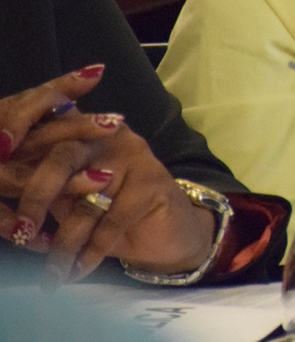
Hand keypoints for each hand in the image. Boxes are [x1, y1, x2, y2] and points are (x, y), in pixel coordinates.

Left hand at [0, 68, 217, 285]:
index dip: (18, 140)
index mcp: (81, 132)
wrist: (166, 233)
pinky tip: (78, 270)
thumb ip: (42, 195)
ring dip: (64, 243)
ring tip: (52, 273)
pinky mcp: (152, 183)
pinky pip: (111, 222)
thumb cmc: (108, 214)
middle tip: (21, 234)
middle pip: (62, 157)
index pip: (43, 133)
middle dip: (36, 197)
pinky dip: (90, 252)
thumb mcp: (68, 201)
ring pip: (86, 200)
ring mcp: (134, 157)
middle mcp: (107, 136)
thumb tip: (4, 217)